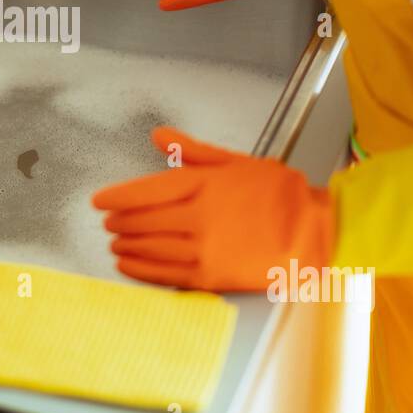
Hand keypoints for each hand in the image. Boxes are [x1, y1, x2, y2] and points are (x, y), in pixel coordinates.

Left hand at [91, 127, 333, 291]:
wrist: (313, 231)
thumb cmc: (280, 194)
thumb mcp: (236, 162)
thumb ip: (194, 150)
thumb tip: (160, 136)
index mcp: (203, 184)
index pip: (146, 190)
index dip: (117, 196)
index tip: (99, 201)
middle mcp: (198, 216)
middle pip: (143, 220)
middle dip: (120, 221)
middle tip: (108, 222)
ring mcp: (204, 248)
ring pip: (150, 247)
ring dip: (127, 245)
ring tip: (115, 243)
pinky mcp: (212, 276)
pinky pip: (166, 275)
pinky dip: (141, 270)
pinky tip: (128, 265)